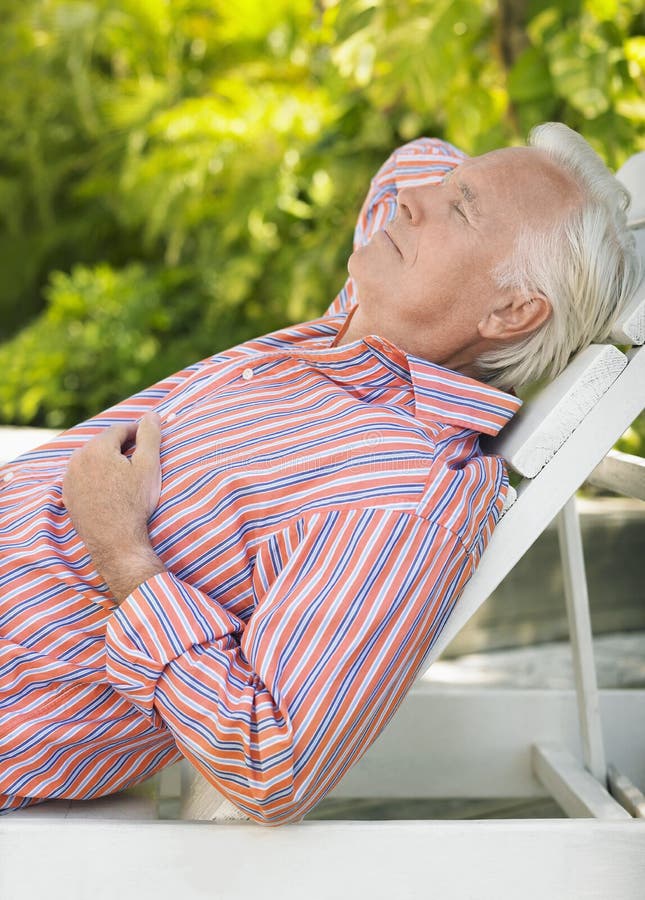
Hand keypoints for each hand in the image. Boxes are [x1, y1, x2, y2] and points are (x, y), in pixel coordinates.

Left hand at [62, 412, 166, 602]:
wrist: (115, 541)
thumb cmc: (134, 503)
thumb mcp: (149, 466)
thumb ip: (150, 436)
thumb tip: (153, 414)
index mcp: (97, 447)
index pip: (119, 430)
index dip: (136, 432)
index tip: (148, 439)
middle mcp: (77, 458)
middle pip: (103, 443)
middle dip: (121, 447)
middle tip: (139, 458)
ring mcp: (69, 477)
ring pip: (91, 460)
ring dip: (107, 461)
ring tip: (125, 474)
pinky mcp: (67, 495)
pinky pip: (83, 477)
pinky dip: (95, 477)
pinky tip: (110, 489)